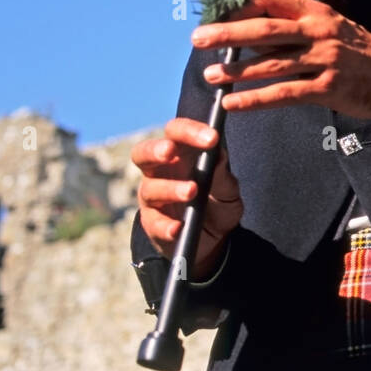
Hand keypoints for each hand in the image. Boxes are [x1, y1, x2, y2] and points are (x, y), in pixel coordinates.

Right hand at [130, 119, 240, 278]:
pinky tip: (178, 227)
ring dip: (169, 189)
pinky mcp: (153, 224)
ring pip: (150, 188)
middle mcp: (160, 172)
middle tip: (170, 151)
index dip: (189, 131)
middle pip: (143, 153)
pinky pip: (153, 224)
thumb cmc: (218, 203)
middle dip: (155, 150)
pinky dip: (165, 225)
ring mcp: (153, 198)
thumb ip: (222, 173)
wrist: (217, 239)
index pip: (176, 133)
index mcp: (179, 155)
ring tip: (191, 191)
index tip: (212, 137)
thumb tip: (219, 153)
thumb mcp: (227, 189)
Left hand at [189, 0, 370, 118]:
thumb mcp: (332, 27)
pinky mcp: (326, 88)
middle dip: (228, 33)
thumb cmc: (359, 51)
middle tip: (198, 38)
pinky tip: (234, 104)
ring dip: (237, 70)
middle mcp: (318, 33)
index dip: (243, 5)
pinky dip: (256, 100)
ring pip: (271, 63)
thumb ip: (297, 26)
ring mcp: (323, 61)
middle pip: (265, 29)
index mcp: (317, 13)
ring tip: (210, 75)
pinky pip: (284, 94)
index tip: (218, 13)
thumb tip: (252, 30)